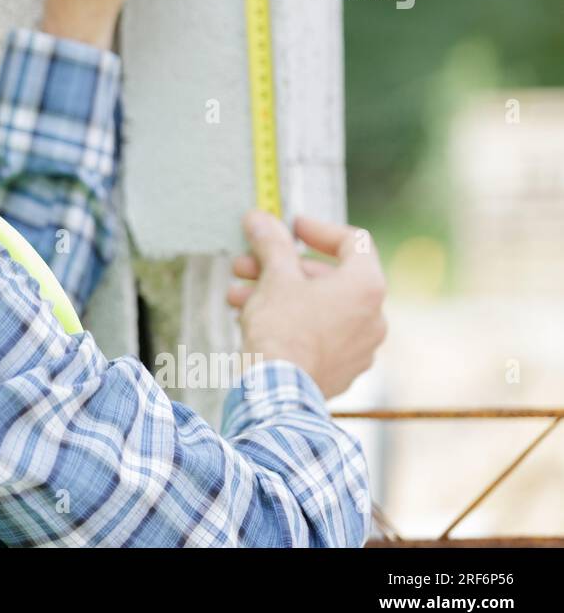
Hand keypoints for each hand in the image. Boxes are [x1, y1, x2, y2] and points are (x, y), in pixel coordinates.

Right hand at [227, 210, 388, 399]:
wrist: (277, 394)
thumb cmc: (283, 331)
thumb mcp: (274, 277)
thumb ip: (272, 243)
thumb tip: (259, 218)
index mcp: (367, 287)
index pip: (353, 242)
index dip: (318, 229)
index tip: (289, 228)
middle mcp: (374, 317)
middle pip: (329, 277)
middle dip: (282, 267)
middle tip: (246, 264)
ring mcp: (360, 348)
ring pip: (318, 308)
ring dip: (278, 295)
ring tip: (237, 295)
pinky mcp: (342, 371)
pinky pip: (318, 335)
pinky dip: (291, 322)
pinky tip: (254, 322)